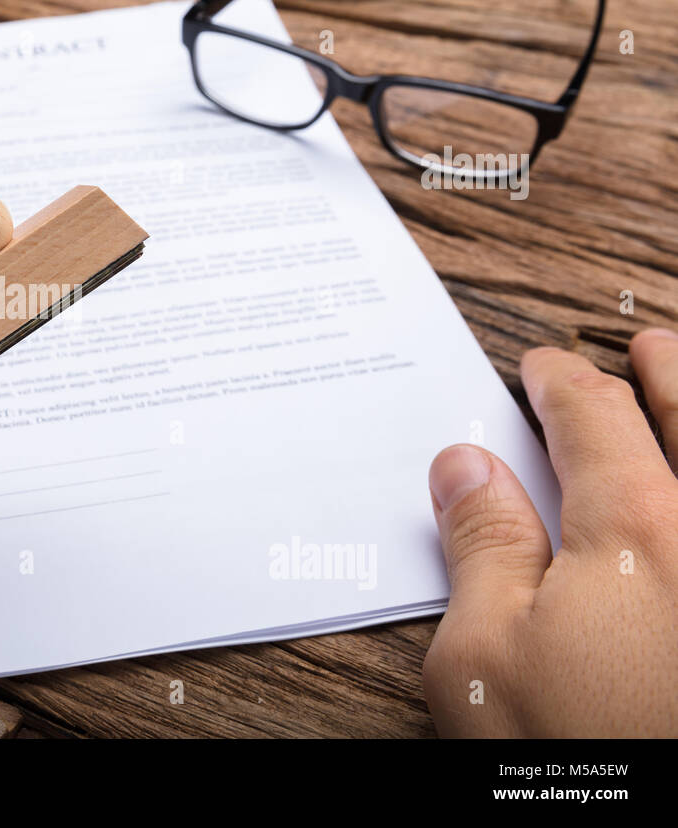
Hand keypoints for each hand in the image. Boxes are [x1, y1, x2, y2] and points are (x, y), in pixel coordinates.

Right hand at [423, 329, 677, 735]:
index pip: (592, 421)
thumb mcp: (487, 656)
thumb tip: (465, 463)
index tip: (540, 369)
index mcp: (634, 528)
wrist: (663, 812)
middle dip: (663, 372)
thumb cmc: (581, 756)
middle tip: (644, 343)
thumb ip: (482, 544)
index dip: (559, 384)